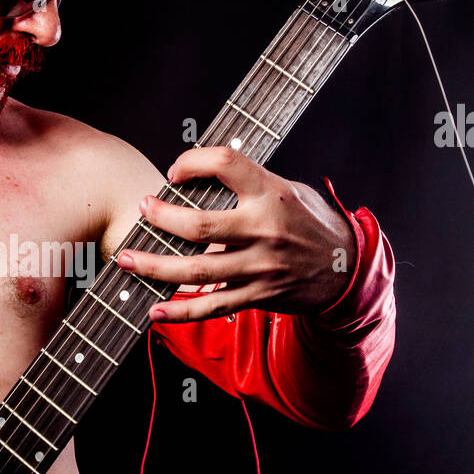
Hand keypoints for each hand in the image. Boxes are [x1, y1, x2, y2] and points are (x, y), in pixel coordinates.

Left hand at [116, 145, 356, 321]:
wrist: (347, 269)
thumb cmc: (310, 222)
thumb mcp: (289, 189)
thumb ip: (250, 182)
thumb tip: (200, 173)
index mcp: (272, 193)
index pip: (226, 164)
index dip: (193, 161)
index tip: (174, 171)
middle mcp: (264, 230)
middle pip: (199, 227)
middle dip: (161, 219)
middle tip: (142, 210)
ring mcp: (260, 267)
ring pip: (197, 271)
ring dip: (155, 267)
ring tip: (126, 260)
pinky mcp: (257, 295)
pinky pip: (212, 306)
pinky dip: (181, 312)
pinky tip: (154, 311)